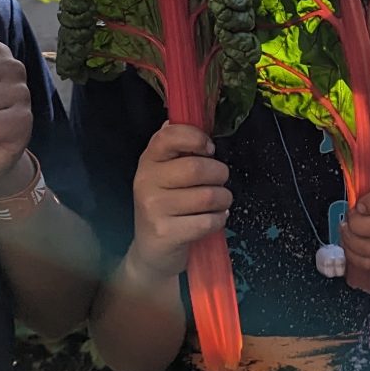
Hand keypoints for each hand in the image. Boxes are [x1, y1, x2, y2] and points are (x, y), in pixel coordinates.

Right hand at [125, 123, 230, 279]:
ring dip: (223, 199)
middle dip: (219, 174)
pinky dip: (219, 220)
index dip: (196, 138)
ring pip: (207, 196)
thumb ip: (177, 148)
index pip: (169, 135)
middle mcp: (146, 181)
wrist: (151, 253)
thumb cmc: (167, 207)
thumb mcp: (166, 175)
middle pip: (196, 168)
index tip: (209, 149)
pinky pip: (207, 221)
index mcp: (148, 160)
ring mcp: (153, 208)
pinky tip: (213, 219)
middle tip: (221, 181)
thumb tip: (189, 117)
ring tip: (220, 203)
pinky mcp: (165, 233)